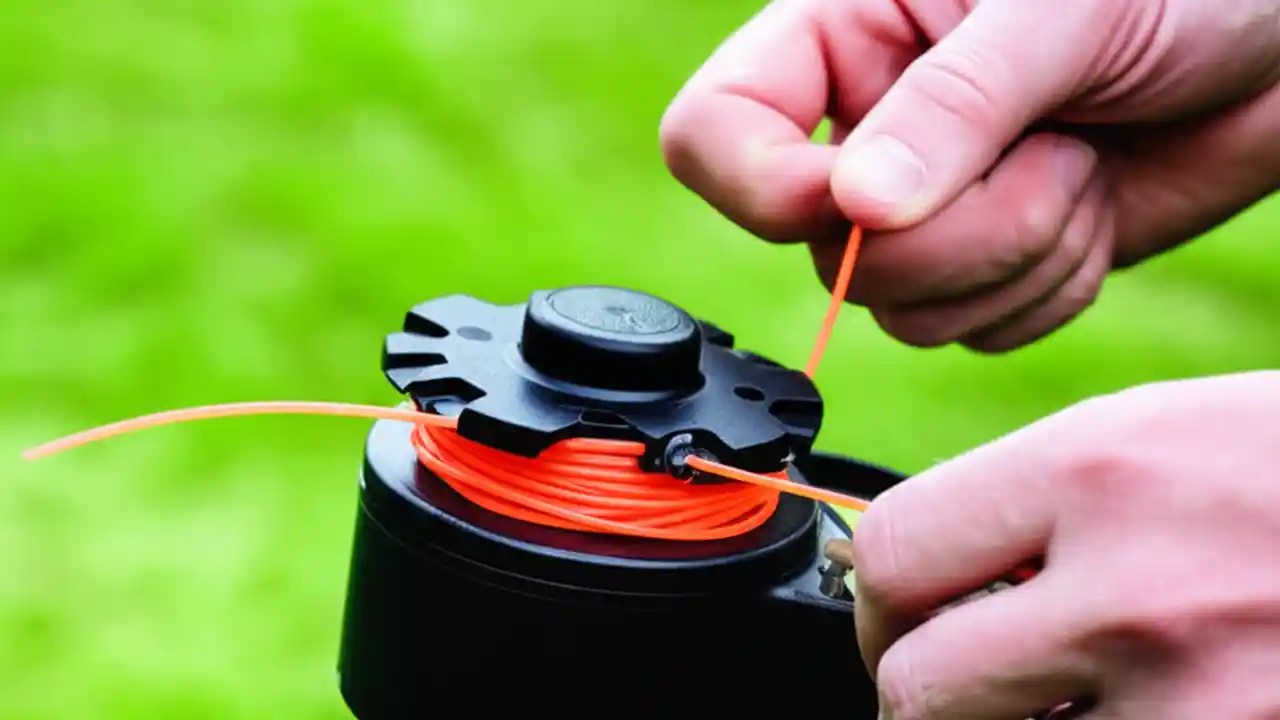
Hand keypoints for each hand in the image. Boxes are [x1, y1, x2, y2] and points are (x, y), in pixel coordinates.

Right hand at [660, 0, 1279, 351]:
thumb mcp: (1060, 12)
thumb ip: (950, 105)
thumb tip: (855, 212)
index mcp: (842, 39)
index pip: (711, 134)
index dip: (764, 190)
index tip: (867, 198)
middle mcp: (863, 132)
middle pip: (821, 251)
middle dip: (956, 232)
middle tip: (1057, 151)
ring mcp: (921, 209)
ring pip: (899, 309)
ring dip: (1015, 257)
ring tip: (1083, 163)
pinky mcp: (984, 268)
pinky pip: (974, 333)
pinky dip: (1048, 290)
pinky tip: (1092, 206)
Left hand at [850, 370, 1279, 718]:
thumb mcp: (1150, 436)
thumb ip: (1025, 503)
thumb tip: (928, 573)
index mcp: (1090, 469)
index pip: (890, 552)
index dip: (870, 602)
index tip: (890, 621)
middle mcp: (1126, 584)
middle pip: (916, 685)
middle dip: (923, 687)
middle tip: (958, 680)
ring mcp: (1189, 691)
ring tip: (1063, 688)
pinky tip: (1140, 707)